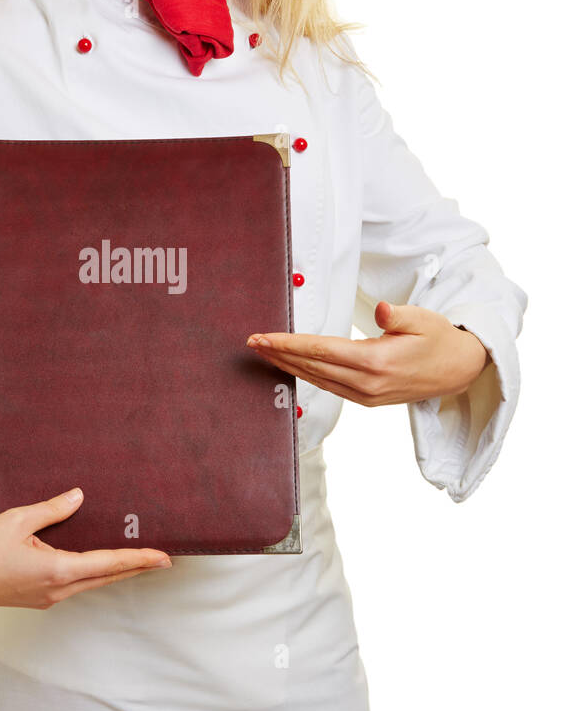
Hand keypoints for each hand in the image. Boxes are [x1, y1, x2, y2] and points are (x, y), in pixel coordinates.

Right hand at [0, 487, 171, 609]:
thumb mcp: (16, 520)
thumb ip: (51, 510)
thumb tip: (78, 497)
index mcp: (55, 571)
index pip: (107, 563)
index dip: (137, 559)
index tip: (162, 558)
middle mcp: (56, 590)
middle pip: (106, 577)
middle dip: (134, 567)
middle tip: (162, 559)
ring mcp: (47, 597)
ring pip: (91, 582)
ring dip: (114, 571)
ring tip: (136, 559)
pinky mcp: (38, 597)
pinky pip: (74, 584)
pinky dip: (92, 573)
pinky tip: (98, 563)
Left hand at [246, 301, 491, 406]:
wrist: (458, 372)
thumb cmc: (439, 340)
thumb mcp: (424, 319)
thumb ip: (398, 315)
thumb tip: (382, 311)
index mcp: (377, 362)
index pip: (322, 351)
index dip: (289, 344)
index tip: (264, 338)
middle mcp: (367, 384)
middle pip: (312, 367)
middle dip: (279, 355)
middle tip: (252, 343)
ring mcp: (366, 396)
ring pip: (317, 380)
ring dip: (288, 366)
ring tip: (264, 353)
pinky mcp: (366, 400)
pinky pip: (328, 387)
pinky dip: (306, 376)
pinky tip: (291, 367)